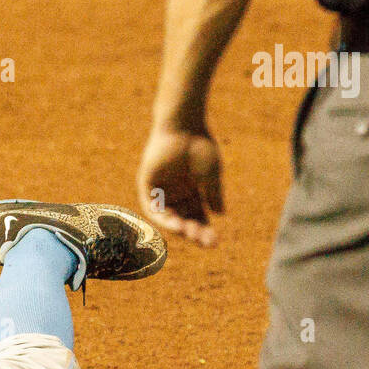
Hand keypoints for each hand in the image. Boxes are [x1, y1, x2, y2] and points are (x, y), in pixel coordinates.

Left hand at [137, 124, 224, 247]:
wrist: (183, 126)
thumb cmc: (200, 146)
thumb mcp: (211, 175)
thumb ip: (213, 194)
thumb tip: (220, 214)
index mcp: (193, 192)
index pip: (198, 218)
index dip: (205, 231)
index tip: (214, 242)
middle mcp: (176, 193)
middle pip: (183, 220)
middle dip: (194, 232)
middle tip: (204, 242)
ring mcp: (161, 189)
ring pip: (168, 217)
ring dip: (179, 228)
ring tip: (190, 234)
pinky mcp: (147, 184)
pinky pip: (152, 206)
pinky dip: (163, 217)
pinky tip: (175, 224)